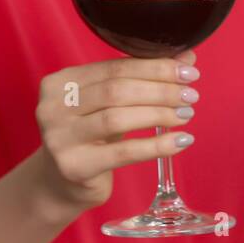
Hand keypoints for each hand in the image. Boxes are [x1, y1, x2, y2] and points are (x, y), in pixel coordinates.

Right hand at [32, 50, 199, 219]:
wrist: (60, 183)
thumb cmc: (91, 136)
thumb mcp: (111, 104)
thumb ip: (143, 79)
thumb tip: (186, 60)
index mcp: (61, 82)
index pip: (115, 67)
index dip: (155, 68)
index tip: (188, 72)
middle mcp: (53, 107)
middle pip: (116, 90)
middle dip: (160, 90)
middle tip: (190, 95)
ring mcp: (59, 138)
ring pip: (118, 118)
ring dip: (159, 114)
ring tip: (186, 114)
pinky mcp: (74, 166)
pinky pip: (123, 152)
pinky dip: (156, 146)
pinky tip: (180, 141)